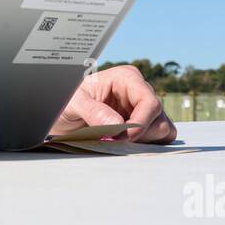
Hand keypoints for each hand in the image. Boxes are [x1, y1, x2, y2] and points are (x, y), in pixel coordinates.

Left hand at [49, 65, 175, 143]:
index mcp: (127, 78)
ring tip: (116, 142)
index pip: (150, 102)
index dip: (139, 124)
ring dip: (143, 142)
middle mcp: (138, 92)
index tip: (120, 138)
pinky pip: (158, 139)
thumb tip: (117, 125)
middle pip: (159, 119)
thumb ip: (94, 111)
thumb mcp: (73, 103)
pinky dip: (146, 146)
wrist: (61, 116)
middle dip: (139, 135)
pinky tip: (124, 145)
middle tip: (113, 141)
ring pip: (162, 130)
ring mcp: (142, 110)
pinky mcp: (143, 126)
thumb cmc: (67, 103)